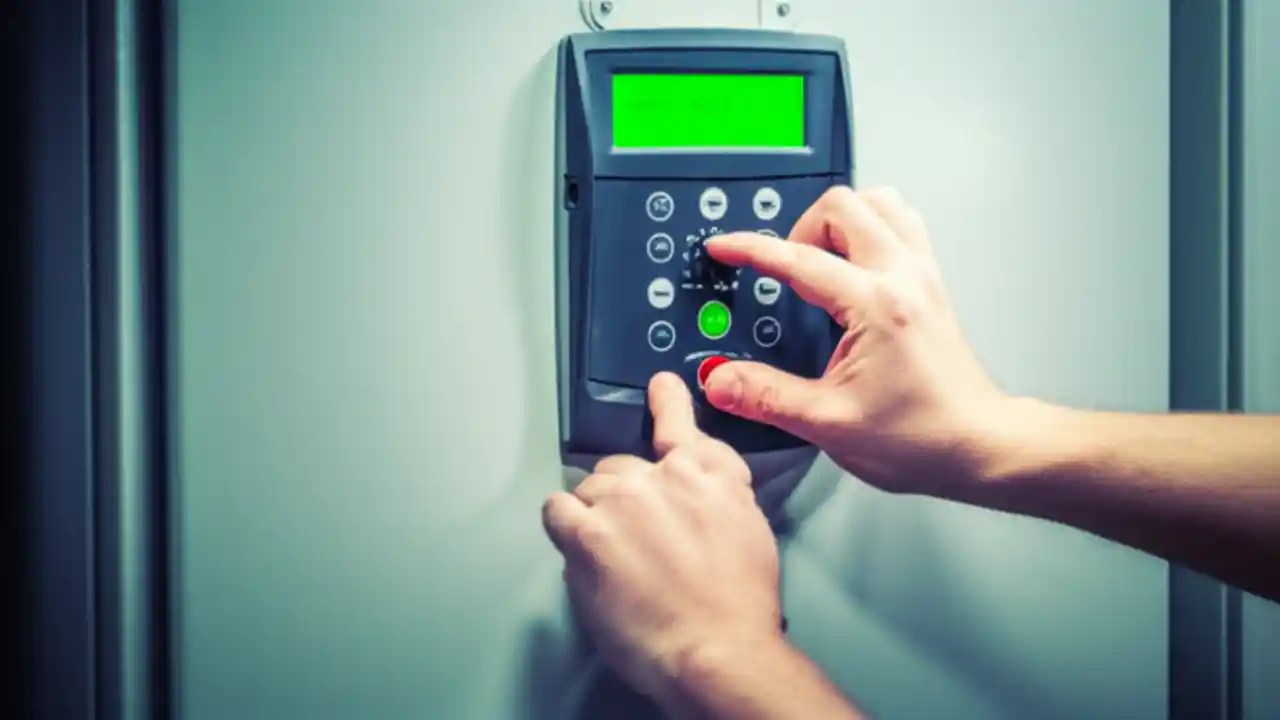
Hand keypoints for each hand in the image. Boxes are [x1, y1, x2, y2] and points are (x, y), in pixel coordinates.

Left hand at [541, 373, 782, 708]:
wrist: (717, 648)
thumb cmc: (738, 604)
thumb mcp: (749, 529)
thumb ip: (720, 495)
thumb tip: (694, 495)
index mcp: (710, 473)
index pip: (681, 424)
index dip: (668, 402)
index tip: (661, 387)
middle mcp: (664, 476)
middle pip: (624, 466)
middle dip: (626, 496)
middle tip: (638, 540)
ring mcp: (623, 500)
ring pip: (590, 487)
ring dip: (596, 514)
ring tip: (616, 558)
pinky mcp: (587, 532)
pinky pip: (556, 509)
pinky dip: (563, 523)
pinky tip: (577, 543)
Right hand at [704, 186, 1015, 496]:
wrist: (977, 446)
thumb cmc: (919, 437)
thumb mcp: (828, 423)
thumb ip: (766, 396)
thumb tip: (718, 379)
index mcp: (876, 305)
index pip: (800, 259)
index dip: (752, 250)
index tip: (723, 247)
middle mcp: (903, 278)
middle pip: (844, 206)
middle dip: (801, 228)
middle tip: (783, 267)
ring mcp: (922, 275)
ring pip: (880, 203)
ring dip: (841, 220)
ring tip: (818, 258)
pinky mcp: (931, 284)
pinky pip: (901, 225)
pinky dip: (871, 228)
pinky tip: (853, 263)